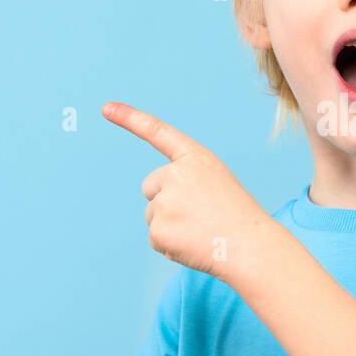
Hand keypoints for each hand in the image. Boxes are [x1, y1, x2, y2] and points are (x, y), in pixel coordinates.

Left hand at [102, 101, 273, 282]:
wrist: (249, 246)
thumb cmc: (238, 217)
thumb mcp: (216, 183)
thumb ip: (185, 182)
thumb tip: (158, 204)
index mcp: (196, 159)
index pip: (158, 133)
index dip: (130, 119)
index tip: (107, 108)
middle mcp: (176, 175)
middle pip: (151, 186)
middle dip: (165, 200)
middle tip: (197, 215)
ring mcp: (165, 203)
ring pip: (152, 214)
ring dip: (170, 225)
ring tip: (201, 231)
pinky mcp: (158, 231)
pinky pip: (155, 238)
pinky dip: (170, 245)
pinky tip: (193, 245)